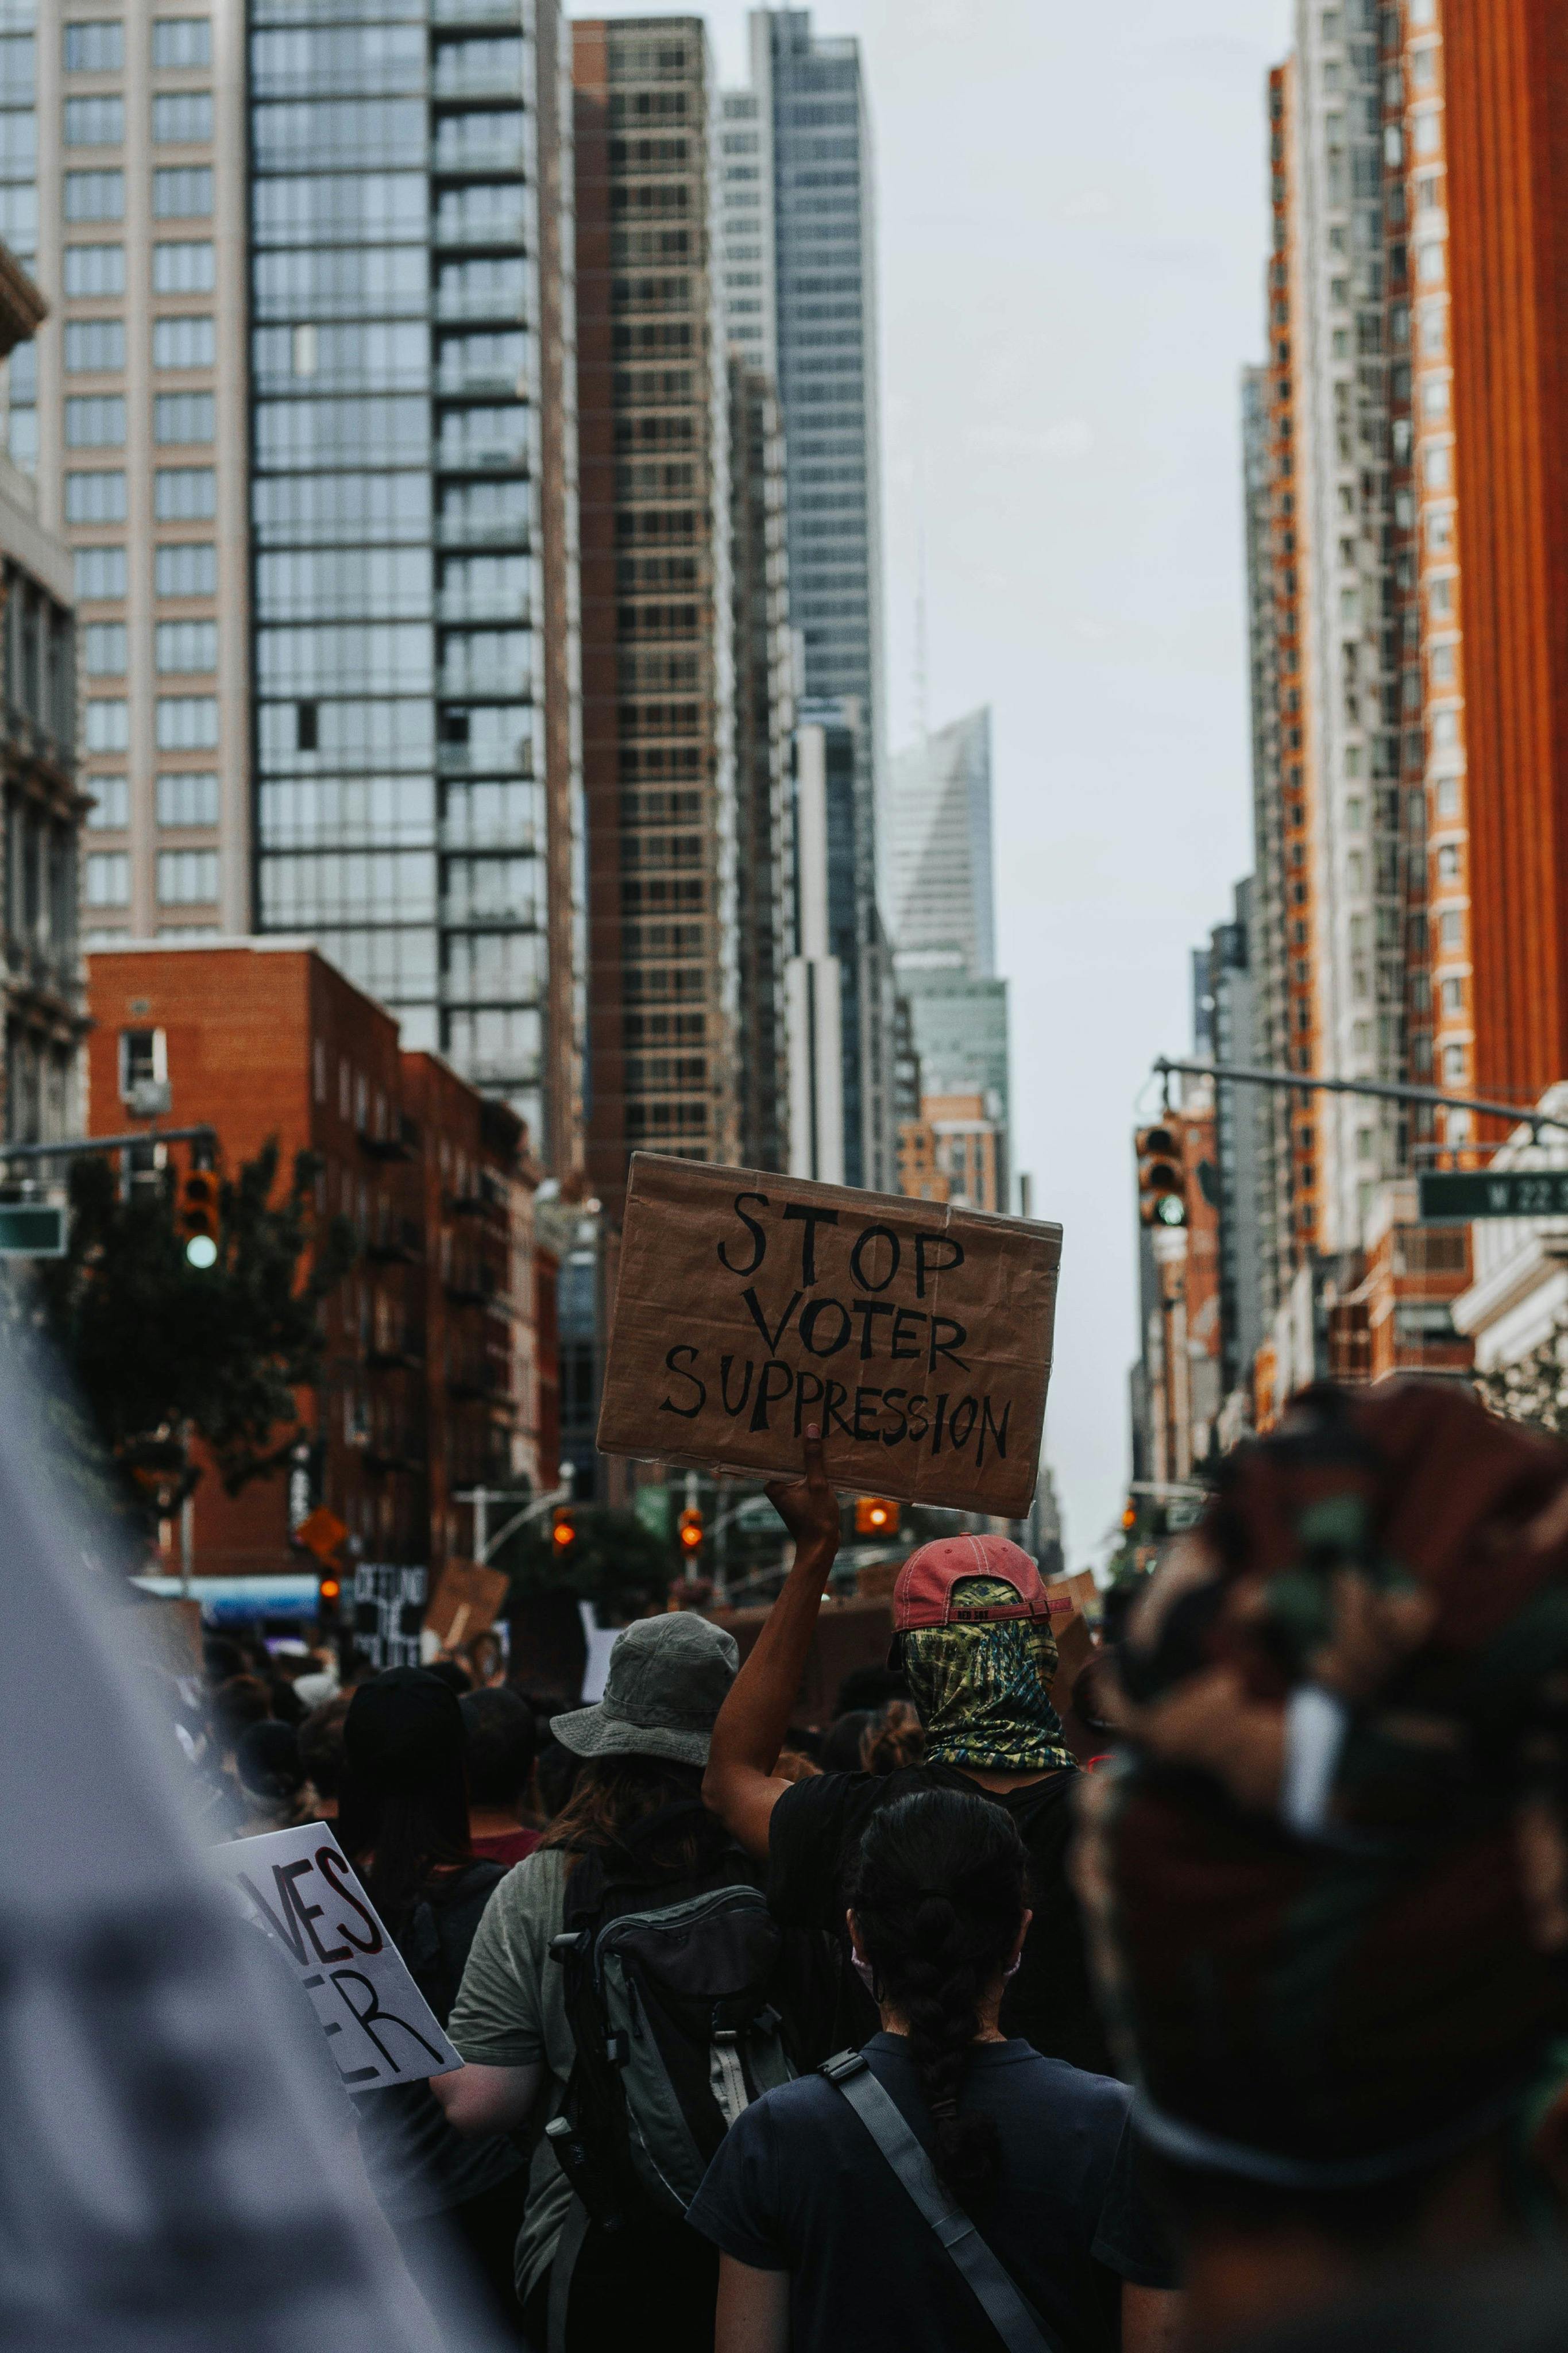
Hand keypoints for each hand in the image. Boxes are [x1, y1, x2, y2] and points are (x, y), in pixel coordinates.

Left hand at [765, 1425, 840, 1555]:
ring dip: (810, 1459)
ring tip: (820, 1437)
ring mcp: (788, 1493)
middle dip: (800, 1448)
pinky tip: (826, 1459)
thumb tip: (811, 1429)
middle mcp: (777, 1487)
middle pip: (790, 1461)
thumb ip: (814, 1457)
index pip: (779, 1455)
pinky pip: (806, 1478)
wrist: (822, 1548)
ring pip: (800, 1469)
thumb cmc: (817, 1519)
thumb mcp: (818, 1484)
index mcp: (773, 1484)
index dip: (789, 1440)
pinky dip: (815, 1471)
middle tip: (810, 1425)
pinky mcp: (800, 1498)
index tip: (795, 1422)